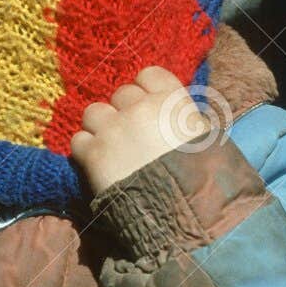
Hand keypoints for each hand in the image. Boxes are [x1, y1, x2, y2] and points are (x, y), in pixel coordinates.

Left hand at [70, 67, 210, 195]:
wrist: (184, 212)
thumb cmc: (205, 179)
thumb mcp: (206, 140)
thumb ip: (183, 120)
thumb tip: (173, 119)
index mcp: (172, 100)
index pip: (148, 74)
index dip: (144, 91)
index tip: (145, 107)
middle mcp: (140, 107)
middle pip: (120, 94)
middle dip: (123, 113)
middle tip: (130, 137)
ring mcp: (114, 129)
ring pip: (93, 113)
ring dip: (99, 128)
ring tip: (111, 151)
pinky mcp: (93, 154)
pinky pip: (79, 141)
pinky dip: (86, 152)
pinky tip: (99, 167)